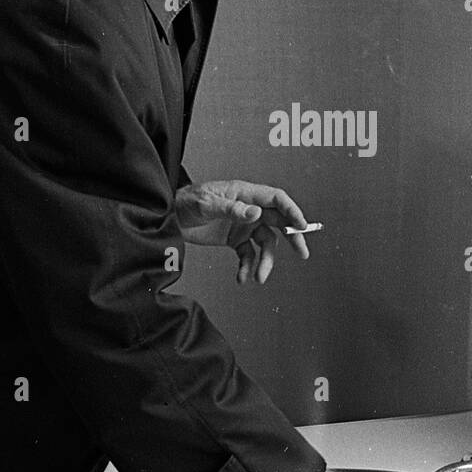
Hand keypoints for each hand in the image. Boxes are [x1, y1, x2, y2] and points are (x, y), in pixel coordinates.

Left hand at [174, 180, 312, 283]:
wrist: (169, 217)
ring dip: (265, 261)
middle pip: (278, 221)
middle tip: (303, 252)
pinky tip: (242, 278)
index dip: (292, 211)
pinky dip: (247, 267)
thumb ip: (232, 208)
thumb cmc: (186, 201)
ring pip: (265, 243)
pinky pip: (248, 255)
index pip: (276, 199)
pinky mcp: (235, 239)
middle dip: (292, 237)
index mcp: (246, 194)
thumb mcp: (207, 203)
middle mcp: (249, 209)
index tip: (302, 226)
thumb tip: (256, 213)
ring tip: (259, 277)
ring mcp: (243, 225)